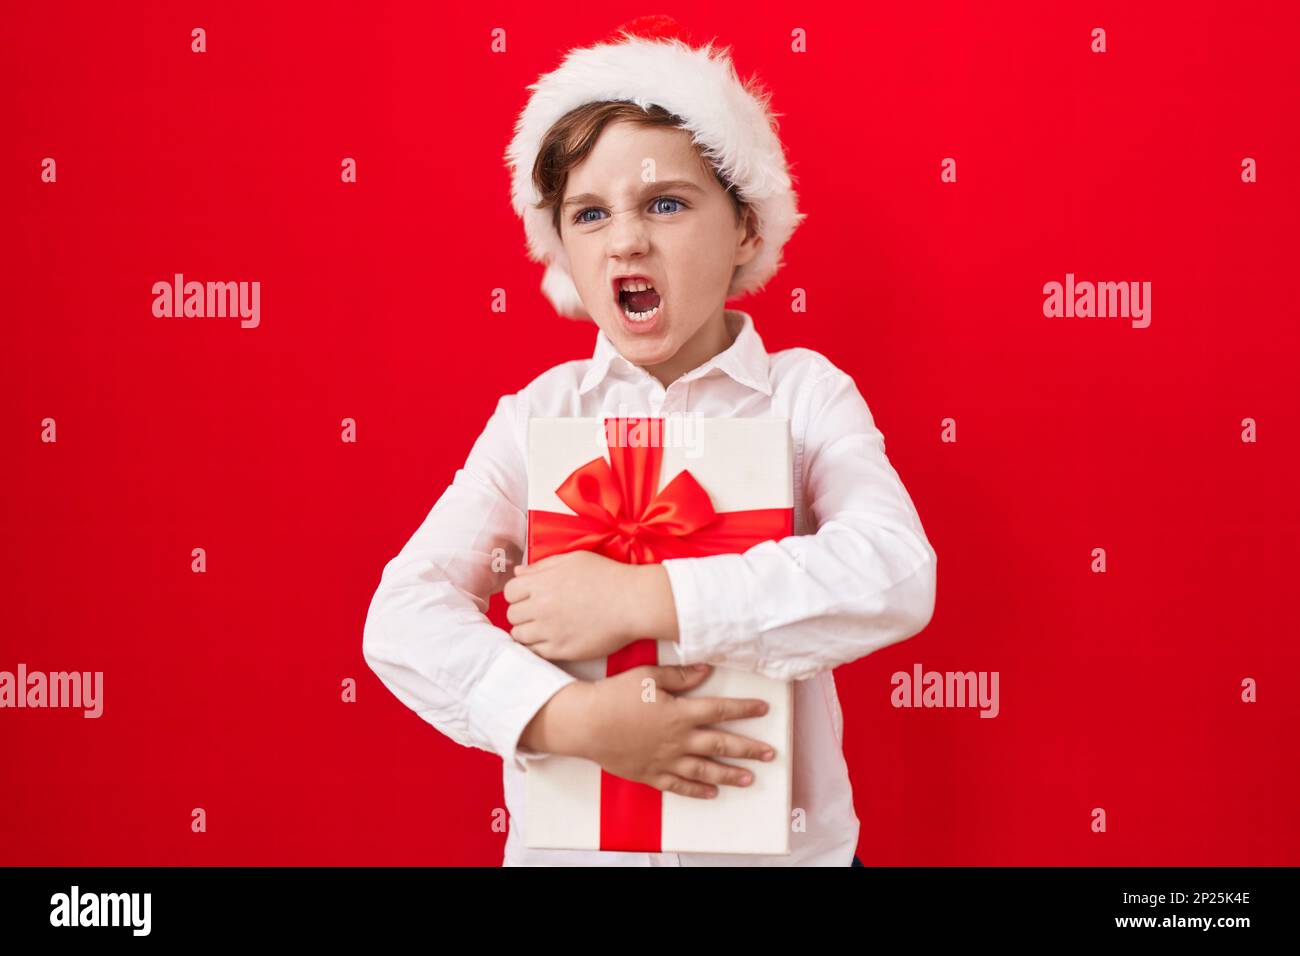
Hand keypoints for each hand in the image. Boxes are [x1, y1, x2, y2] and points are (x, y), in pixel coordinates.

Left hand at [504, 551, 677, 661]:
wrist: (633, 602)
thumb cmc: (607, 576)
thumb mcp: (574, 560)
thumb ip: (542, 566)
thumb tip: (518, 572)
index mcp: (542, 583)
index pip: (510, 591)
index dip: (519, 593)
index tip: (530, 596)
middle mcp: (541, 607)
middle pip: (512, 614)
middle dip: (522, 612)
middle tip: (538, 612)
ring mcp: (550, 631)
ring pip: (519, 636)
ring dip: (528, 631)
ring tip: (544, 628)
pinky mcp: (562, 650)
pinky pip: (535, 652)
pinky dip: (539, 647)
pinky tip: (551, 640)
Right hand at [575, 663, 776, 798]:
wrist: (584, 724)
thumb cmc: (614, 696)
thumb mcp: (649, 676)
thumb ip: (680, 675)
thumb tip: (706, 670)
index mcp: (680, 712)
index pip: (721, 709)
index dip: (745, 709)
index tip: (764, 710)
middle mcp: (677, 739)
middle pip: (721, 744)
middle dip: (748, 749)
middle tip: (770, 754)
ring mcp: (665, 760)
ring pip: (705, 770)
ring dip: (730, 774)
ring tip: (749, 779)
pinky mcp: (650, 774)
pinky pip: (678, 786)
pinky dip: (697, 791)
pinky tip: (712, 793)